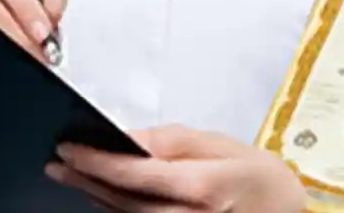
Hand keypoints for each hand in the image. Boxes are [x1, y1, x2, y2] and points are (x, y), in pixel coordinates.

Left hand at [47, 125, 304, 212]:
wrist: (285, 208)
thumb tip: (126, 137)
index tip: (68, 150)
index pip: (135, 174)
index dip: (95, 162)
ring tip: (72, 176)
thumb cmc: (255, 174)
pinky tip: (102, 196)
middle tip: (58, 164)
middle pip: (124, 202)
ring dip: (96, 198)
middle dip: (86, 181)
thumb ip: (169, 141)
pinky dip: (118, 212)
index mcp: (203, 187)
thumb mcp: (216, 143)